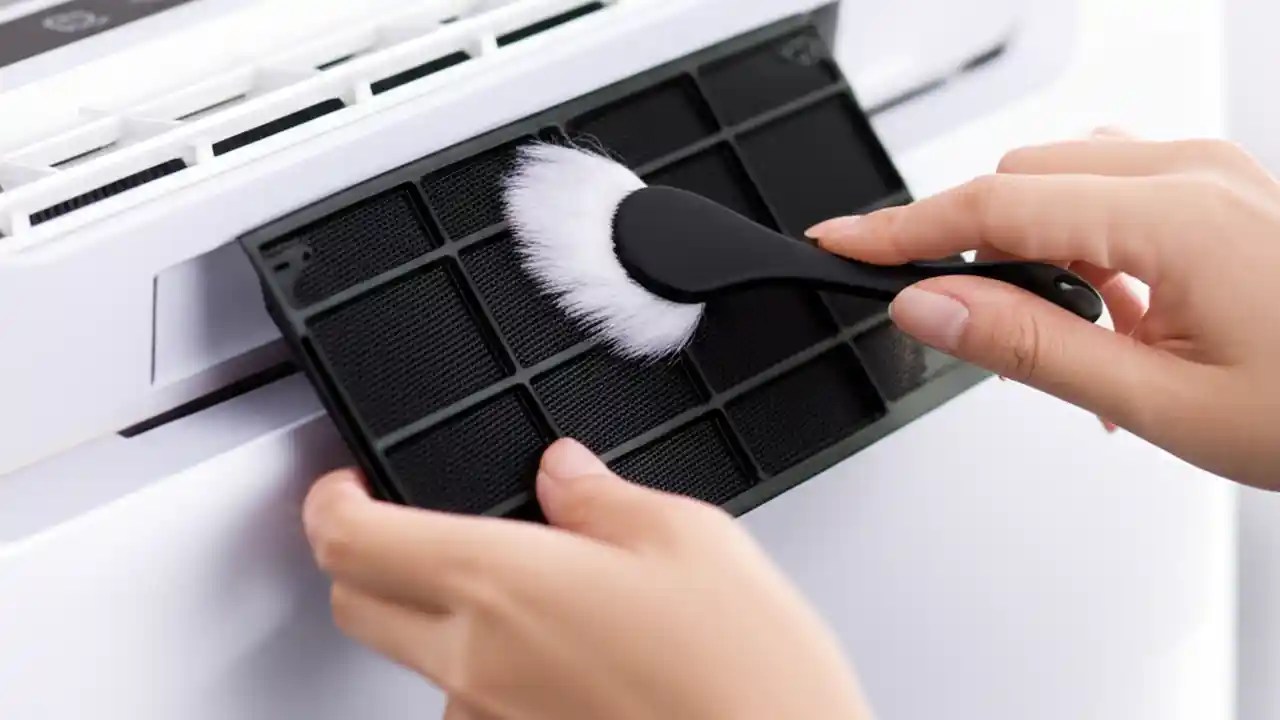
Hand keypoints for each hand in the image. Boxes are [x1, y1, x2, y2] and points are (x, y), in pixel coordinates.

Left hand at [302, 439, 871, 719]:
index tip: (347, 485)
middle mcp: (475, 660)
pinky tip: (567, 656)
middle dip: (365, 557)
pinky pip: (471, 705)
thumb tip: (562, 472)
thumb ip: (600, 496)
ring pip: (417, 660)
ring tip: (536, 602)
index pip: (349, 539)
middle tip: (417, 530)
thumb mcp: (686, 536)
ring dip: (443, 620)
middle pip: (355, 604)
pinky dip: (492, 672)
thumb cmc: (745, 670)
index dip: (330, 500)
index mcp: (500, 581)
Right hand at [807, 131, 1279, 487]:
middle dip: (964, 241)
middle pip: (1021, 179)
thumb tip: (927, 308)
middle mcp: (1192, 174)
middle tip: (942, 317)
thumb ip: (1030, 347)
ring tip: (1061, 338)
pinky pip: (1112, 189)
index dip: (902, 229)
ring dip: (1028, 246)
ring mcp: (1211, 174)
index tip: (840, 242)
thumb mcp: (1161, 401)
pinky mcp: (1219, 189)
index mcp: (1176, 217)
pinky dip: (1077, 243)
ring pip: (1062, 180)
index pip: (994, 207)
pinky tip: (1104, 315)